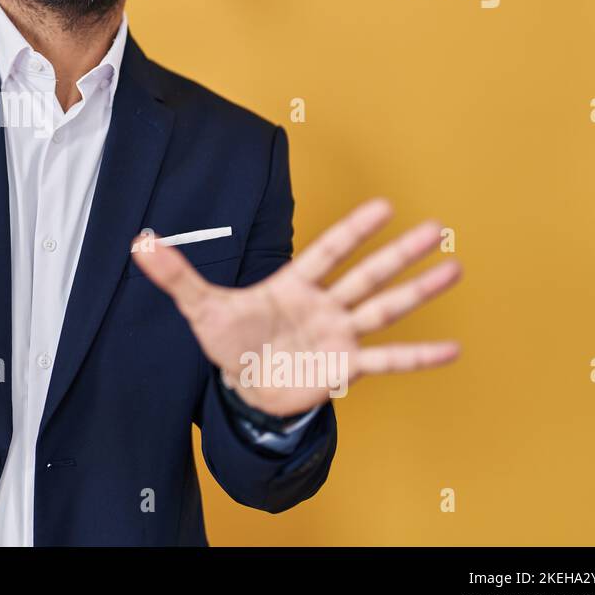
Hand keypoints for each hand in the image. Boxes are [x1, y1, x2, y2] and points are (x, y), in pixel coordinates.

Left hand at [131, 198, 461, 417]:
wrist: (244, 388)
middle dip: (399, 253)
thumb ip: (176, 274)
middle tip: (436, 227)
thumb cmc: (229, 341)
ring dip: (418, 291)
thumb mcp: (200, 307)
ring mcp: (340, 334)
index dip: (354, 230)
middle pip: (367, 274)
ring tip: (454, 268)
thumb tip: (139, 242)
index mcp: (294, 285)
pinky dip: (418, 356)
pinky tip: (453, 348)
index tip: (384, 205)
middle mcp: (325, 305)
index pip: (328, 252)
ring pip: (384, 308)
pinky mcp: (346, 367)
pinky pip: (387, 361)